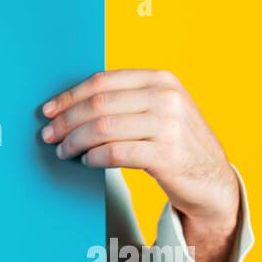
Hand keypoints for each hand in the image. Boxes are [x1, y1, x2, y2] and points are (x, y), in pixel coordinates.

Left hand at [38, 68, 238, 227]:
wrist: (213, 181)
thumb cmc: (177, 143)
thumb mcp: (161, 109)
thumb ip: (128, 99)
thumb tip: (72, 103)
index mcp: (161, 79)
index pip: (103, 82)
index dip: (70, 96)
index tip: (48, 110)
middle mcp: (166, 97)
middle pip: (98, 104)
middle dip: (66, 120)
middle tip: (49, 134)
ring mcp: (168, 125)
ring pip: (102, 128)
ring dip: (75, 141)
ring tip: (63, 150)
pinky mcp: (166, 155)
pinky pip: (115, 153)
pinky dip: (93, 157)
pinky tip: (86, 161)